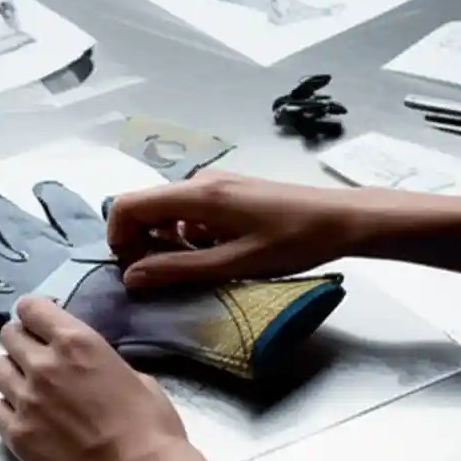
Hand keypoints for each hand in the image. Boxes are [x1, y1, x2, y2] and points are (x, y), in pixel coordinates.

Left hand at [0, 296, 190, 460]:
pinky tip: (26, 416)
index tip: (41, 323)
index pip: (30, 308)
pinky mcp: (16, 434)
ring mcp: (25, 401)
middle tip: (36, 356)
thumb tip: (84, 364)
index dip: (35, 314)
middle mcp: (43, 365)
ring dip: (11, 372)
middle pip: (8, 335)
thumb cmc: (150, 425)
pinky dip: (7, 408)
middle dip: (22, 341)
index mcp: (76, 342)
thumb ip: (99, 361)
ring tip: (28, 387)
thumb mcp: (133, 374)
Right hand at [107, 171, 378, 289]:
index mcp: (197, 195)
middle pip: (145, 207)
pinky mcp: (229, 192)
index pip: (129, 204)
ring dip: (165, 241)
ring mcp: (215, 184)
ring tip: (189, 271)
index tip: (131, 269)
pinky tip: (212, 256)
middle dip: (140, 242)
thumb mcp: (233, 264)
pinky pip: (190, 211)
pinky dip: (186, 234)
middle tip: (158, 277)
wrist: (341, 219)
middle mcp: (199, 182)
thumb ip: (179, 269)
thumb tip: (131, 277)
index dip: (118, 237)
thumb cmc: (292, 242)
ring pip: (167, 211)